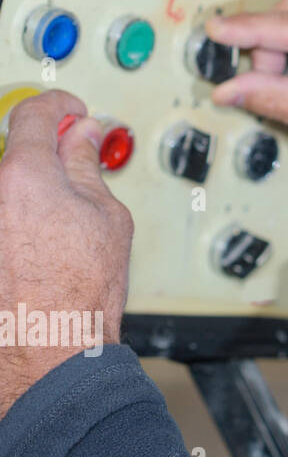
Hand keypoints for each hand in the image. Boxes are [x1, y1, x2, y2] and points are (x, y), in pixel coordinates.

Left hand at [0, 90, 132, 417]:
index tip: (72, 113)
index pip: (35, 113)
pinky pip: (1, 221)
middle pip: (14, 154)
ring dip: (27, 196)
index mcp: (25, 174)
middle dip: (44, 155)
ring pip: (6, 192)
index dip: (60, 106)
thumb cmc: (81, 294)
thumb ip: (89, 166)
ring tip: (54, 228)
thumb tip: (85, 136)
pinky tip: (32, 251)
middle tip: (72, 171)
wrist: (48, 350)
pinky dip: (14, 226)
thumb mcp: (108, 217)